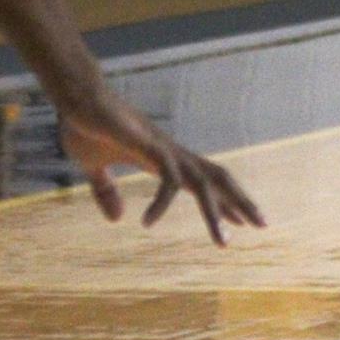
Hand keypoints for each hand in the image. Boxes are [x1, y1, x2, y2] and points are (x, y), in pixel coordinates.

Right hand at [58, 90, 263, 245]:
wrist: (76, 99)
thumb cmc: (87, 126)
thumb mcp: (95, 168)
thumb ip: (107, 192)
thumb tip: (116, 218)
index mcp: (167, 160)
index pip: (207, 183)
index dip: (226, 201)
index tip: (243, 222)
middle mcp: (174, 155)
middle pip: (219, 179)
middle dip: (241, 202)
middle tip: (263, 226)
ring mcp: (164, 150)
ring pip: (203, 183)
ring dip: (216, 212)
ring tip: (224, 240)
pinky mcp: (149, 147)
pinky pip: (166, 179)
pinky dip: (162, 203)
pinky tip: (148, 223)